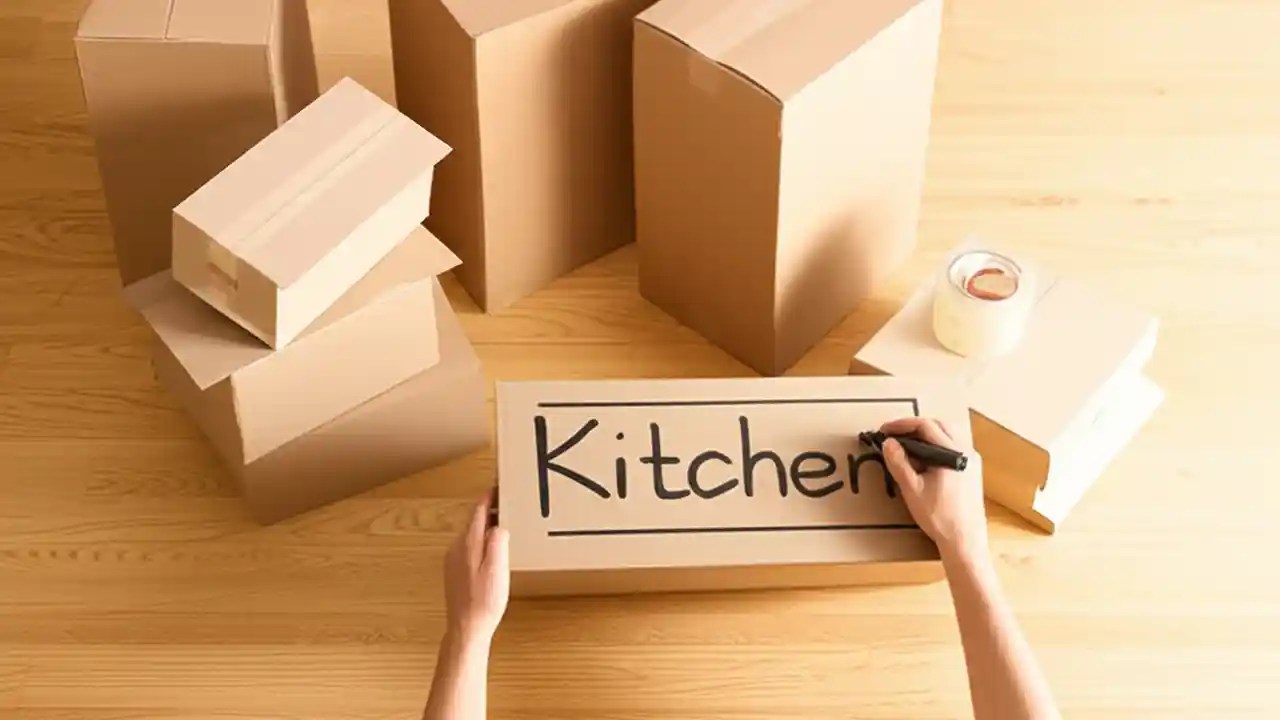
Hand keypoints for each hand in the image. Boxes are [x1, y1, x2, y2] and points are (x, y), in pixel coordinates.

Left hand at [443, 489, 509, 643]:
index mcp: (468, 543)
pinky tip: (492, 552)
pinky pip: (468, 548)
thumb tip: (498, 524)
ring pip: (471, 535)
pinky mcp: (454, 572)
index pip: (477, 511)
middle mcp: (456, 548)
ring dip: (486, 528)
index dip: (489, 497)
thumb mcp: (498, 567)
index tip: (499, 487)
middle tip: (507, 504)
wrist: (467, 628)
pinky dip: (481, 542)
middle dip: (489, 511)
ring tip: (503, 526)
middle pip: (473, 522)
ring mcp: (453, 561)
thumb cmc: (485, 600)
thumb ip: (498, 540)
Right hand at [879, 417, 988, 562]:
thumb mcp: (912, 489)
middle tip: (894, 435)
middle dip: (914, 426)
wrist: (964, 539)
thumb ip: (899, 463)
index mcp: (953, 454)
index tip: (885, 430)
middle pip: (938, 425)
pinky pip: (954, 446)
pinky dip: (937, 444)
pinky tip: (924, 457)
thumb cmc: (939, 517)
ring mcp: (972, 460)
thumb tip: (888, 443)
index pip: (925, 426)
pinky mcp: (973, 469)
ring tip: (907, 444)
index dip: (902, 425)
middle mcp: (966, 452)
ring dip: (926, 434)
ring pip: (948, 434)